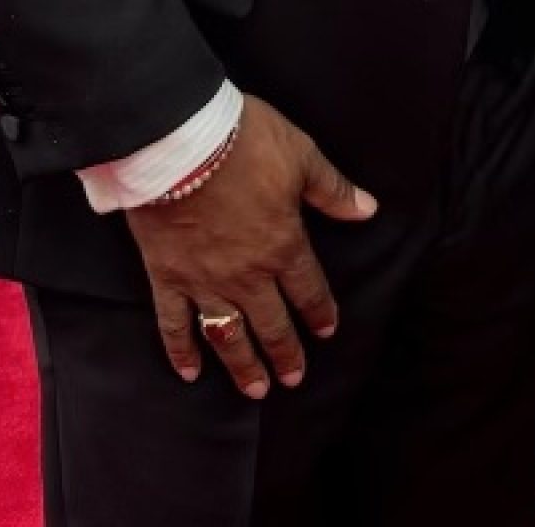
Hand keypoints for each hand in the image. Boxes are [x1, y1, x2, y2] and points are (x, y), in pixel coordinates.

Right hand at [125, 94, 376, 397]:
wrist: (179, 143)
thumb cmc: (244, 143)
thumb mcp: (301, 156)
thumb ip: (332, 190)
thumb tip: (368, 210)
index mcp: (283, 245)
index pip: (308, 289)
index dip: (320, 312)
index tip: (327, 332)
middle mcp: (247, 274)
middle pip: (271, 323)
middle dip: (285, 353)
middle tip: (293, 379)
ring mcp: (205, 281)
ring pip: (228, 336)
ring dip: (243, 366)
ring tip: (255, 391)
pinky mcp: (166, 277)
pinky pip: (174, 324)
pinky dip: (181, 351)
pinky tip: (189, 373)